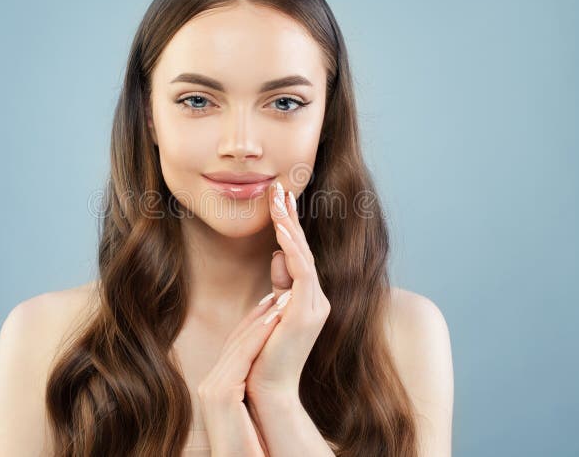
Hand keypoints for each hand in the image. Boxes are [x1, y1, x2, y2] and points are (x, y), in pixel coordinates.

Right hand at [197, 294, 283, 456]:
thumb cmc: (249, 447)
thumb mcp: (247, 414)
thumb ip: (248, 392)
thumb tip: (261, 375)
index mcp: (214, 388)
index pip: (234, 348)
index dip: (253, 325)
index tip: (271, 306)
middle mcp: (209, 384)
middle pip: (234, 341)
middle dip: (257, 316)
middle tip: (277, 295)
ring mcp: (212, 388)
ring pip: (239, 346)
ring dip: (261, 321)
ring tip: (281, 303)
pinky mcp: (221, 394)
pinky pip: (242, 358)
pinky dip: (258, 338)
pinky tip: (274, 323)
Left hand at [245, 180, 330, 402]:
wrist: (265, 390)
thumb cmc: (261, 355)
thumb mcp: (267, 312)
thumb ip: (277, 286)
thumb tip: (278, 255)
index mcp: (308, 300)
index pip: (299, 256)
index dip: (289, 228)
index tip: (279, 201)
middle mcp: (317, 300)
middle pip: (303, 250)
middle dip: (290, 218)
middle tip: (279, 189)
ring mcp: (315, 306)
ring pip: (303, 255)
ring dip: (289, 225)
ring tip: (277, 199)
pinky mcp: (307, 312)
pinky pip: (301, 269)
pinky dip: (290, 245)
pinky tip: (279, 225)